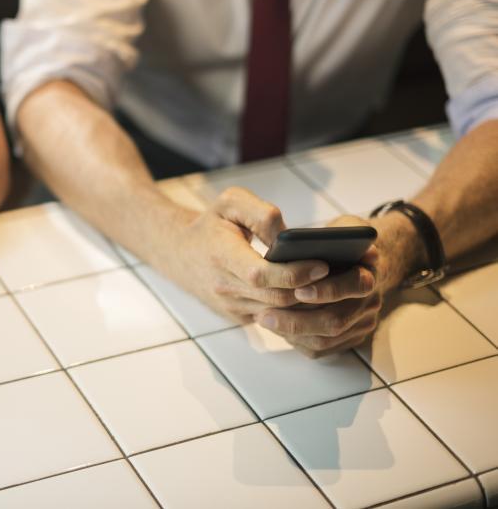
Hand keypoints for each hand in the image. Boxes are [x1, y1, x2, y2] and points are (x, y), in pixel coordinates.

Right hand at [173, 187, 331, 322]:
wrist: (180, 253)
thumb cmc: (211, 224)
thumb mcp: (230, 203)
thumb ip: (262, 214)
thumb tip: (289, 238)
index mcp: (220, 255)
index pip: (261, 274)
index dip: (294, 272)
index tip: (322, 264)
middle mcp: (224, 287)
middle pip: (277, 298)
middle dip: (311, 289)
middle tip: (340, 276)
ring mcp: (231, 306)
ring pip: (279, 313)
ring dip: (308, 303)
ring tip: (334, 285)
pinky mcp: (238, 317)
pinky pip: (274, 318)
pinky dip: (296, 309)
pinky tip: (316, 294)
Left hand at [255, 215, 381, 356]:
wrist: (358, 264)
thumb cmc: (342, 245)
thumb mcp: (343, 229)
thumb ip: (339, 233)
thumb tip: (326, 241)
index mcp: (369, 273)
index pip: (354, 286)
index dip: (327, 290)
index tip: (298, 290)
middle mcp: (369, 302)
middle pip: (335, 321)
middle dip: (297, 320)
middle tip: (264, 314)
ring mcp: (360, 323)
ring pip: (326, 339)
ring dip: (292, 332)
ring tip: (264, 319)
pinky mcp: (349, 338)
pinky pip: (321, 348)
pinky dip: (297, 340)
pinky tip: (277, 328)